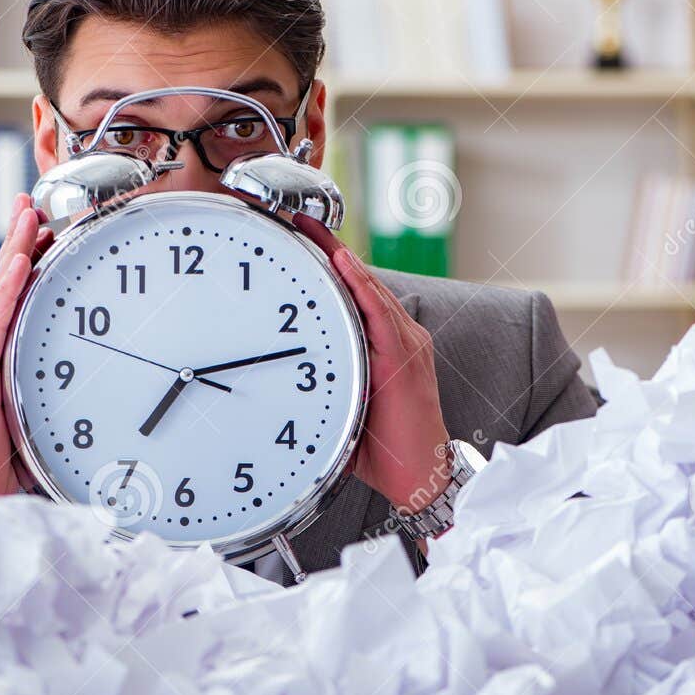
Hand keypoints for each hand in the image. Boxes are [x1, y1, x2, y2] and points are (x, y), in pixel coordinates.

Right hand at [0, 193, 50, 498]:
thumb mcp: (24, 425)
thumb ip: (42, 400)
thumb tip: (80, 401)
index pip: (6, 302)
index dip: (20, 265)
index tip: (39, 234)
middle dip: (16, 242)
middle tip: (31, 203)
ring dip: (14, 251)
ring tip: (28, 215)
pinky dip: (9, 287)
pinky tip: (22, 260)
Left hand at [292, 215, 452, 514]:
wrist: (420, 477)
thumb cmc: (382, 449)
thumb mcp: (344, 408)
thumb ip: (323, 382)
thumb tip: (274, 379)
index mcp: (382, 345)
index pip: (351, 293)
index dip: (327, 262)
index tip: (297, 236)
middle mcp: (398, 336)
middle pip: (358, 281)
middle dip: (326, 247)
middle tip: (294, 217)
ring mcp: (405, 344)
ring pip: (368, 290)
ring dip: (338, 257)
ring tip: (310, 227)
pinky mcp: (406, 358)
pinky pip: (381, 315)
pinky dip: (362, 286)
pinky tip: (343, 263)